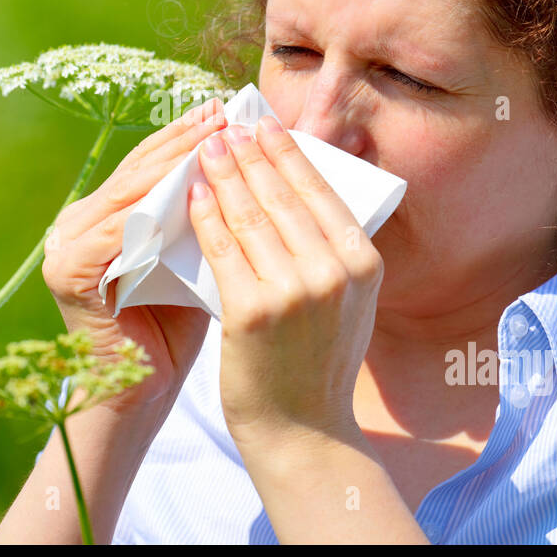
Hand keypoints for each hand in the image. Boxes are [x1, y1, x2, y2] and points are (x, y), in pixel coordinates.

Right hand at [41, 96, 226, 416]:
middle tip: (224, 109)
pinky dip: (154, 205)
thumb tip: (249, 159)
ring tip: (214, 135)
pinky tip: (191, 184)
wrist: (143, 392)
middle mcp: (75, 225)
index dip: (187, 135)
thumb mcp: (193, 256)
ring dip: (173, 162)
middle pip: (137, 171)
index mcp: (101, 219)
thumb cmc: (178, 327)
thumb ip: (203, 213)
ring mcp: (64, 247)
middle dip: (183, 138)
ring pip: (129, 192)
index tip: (230, 109)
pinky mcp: (68, 272)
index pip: (149, 166)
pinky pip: (119, 230)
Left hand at [186, 115, 383, 449]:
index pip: (320, 192)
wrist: (302, 431)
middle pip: (283, 196)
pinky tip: (193, 193)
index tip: (265, 125)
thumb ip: (335, 250)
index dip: (288, 154)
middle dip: (251, 154)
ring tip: (207, 147)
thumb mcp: (350, 303)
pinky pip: (223, 249)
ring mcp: (294, 292)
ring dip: (224, 174)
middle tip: (228, 126)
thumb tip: (306, 187)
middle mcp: (334, 272)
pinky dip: (206, 216)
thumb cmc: (318, 363)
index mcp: (363, 264)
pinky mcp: (252, 312)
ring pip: (251, 216)